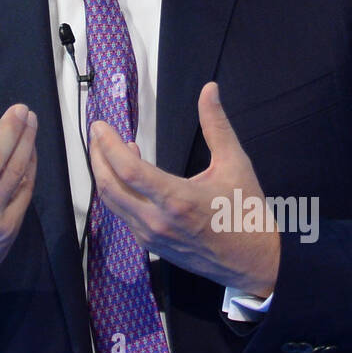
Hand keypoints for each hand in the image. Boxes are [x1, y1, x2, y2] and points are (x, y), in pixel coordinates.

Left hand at [89, 81, 279, 296]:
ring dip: (105, 174)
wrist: (254, 263)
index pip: (128, 170)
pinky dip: (118, 192)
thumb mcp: (235, 164)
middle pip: (109, 186)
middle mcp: (157, 221)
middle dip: (97, 156)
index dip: (108, 144)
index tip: (101, 125)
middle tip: (97, 134)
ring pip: (112, 203)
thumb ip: (216, 125)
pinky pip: (123, 216)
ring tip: (110, 149)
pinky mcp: (150, 246)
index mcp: (177, 200)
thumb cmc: (246, 212)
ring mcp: (151, 237)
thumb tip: (209, 89)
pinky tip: (129, 176)